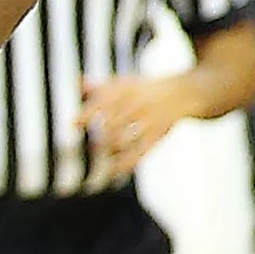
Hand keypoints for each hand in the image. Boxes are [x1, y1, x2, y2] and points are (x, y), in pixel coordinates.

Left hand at [79, 73, 195, 176]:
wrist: (182, 94)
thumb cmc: (145, 88)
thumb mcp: (125, 82)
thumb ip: (101, 86)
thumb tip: (80, 82)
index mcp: (125, 89)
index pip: (102, 102)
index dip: (86, 114)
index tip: (72, 125)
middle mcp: (136, 105)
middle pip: (110, 123)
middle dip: (97, 134)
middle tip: (87, 143)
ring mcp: (147, 121)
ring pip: (123, 139)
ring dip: (108, 148)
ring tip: (98, 152)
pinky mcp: (157, 136)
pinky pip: (140, 152)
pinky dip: (126, 163)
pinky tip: (114, 171)